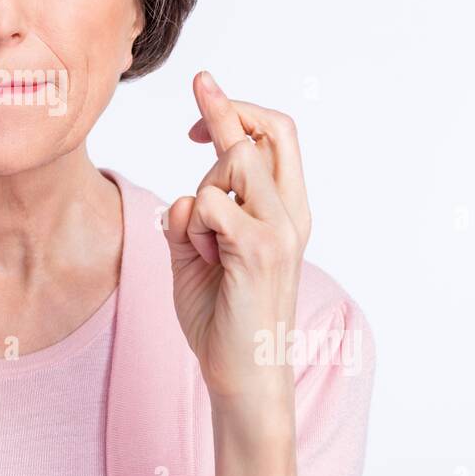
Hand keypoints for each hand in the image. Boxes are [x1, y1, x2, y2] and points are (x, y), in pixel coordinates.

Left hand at [163, 71, 311, 416]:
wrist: (242, 375)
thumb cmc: (221, 316)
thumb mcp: (196, 254)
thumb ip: (193, 217)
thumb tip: (183, 195)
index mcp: (285, 211)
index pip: (275, 135)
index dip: (237, 109)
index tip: (202, 100)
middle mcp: (291, 213)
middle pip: (262, 132)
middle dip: (222, 113)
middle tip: (193, 116)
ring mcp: (280, 229)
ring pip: (231, 163)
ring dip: (203, 192)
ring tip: (205, 245)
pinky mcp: (259, 249)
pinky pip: (209, 203)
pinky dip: (192, 225)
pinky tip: (204, 258)